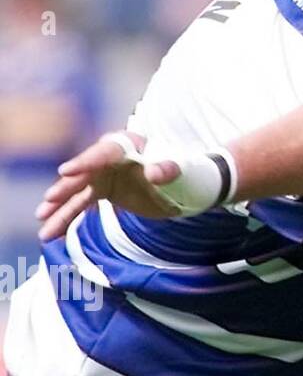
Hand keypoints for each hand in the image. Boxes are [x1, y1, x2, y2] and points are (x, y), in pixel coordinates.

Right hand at [35, 132, 182, 239]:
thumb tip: (154, 173)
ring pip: (78, 190)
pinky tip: (50, 231)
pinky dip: (65, 216)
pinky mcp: (103, 191)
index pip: (105, 151)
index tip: (66, 171)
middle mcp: (111, 157)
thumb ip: (167, 169)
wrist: (187, 184)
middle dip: (67, 185)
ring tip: (42, 219)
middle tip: (50, 198)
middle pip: (85, 171)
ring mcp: (104, 174)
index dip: (86, 161)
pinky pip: (80, 204)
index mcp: (129, 144)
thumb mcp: (180, 168)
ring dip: (60, 206)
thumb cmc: (185, 169)